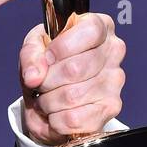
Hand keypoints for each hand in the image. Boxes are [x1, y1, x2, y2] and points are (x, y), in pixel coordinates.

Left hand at [19, 12, 125, 146]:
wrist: (50, 101)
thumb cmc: (48, 68)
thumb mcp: (33, 51)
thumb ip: (31, 55)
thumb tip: (34, 76)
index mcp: (100, 27)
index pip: (90, 31)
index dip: (61, 48)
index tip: (47, 57)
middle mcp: (114, 51)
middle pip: (75, 68)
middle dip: (47, 81)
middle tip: (42, 84)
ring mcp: (115, 81)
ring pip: (71, 96)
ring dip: (48, 102)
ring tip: (47, 99)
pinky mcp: (110, 108)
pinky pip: (73, 119)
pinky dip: (56, 120)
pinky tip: (57, 113)